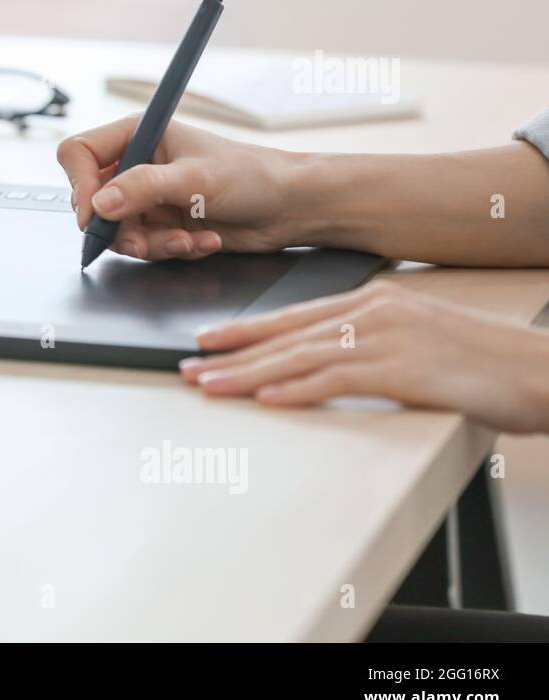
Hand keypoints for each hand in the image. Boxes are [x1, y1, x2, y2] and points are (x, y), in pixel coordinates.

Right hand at [55, 115, 299, 259]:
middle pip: (93, 202)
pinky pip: (142, 247)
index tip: (95, 214)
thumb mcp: (195, 178)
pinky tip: (201, 240)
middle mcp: (136, 166)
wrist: (288, 207)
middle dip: (120, 227)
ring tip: (185, 241)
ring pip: (116, 232)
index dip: (80, 185)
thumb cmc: (251, 175)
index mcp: (138, 135)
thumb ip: (143, 188)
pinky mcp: (160, 226)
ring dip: (150, 244)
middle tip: (143, 239)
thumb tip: (100, 203)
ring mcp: (147, 198)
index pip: (79, 153)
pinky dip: (170, 250)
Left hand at [180, 280, 548, 433]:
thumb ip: (370, 343)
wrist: (539, 368)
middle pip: (286, 335)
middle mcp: (373, 312)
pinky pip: (337, 379)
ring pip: (299, 357)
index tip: (207, 338)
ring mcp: (387, 338)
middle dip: (231, 353)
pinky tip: (267, 398)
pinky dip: (297, 389)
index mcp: (373, 301)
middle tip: (187, 366)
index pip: (294, 316)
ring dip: (248, 374)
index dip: (246, 329)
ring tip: (208, 384)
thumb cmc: (482, 360)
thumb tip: (325, 360)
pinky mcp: (403, 369)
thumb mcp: (417, 339)